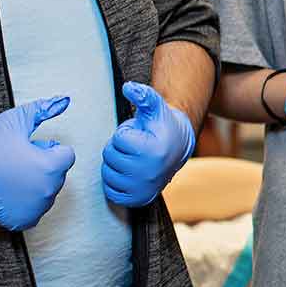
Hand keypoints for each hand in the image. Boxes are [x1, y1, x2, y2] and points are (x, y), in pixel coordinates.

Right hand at [0, 96, 76, 231]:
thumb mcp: (16, 120)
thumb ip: (44, 109)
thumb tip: (64, 100)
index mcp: (50, 166)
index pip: (66, 155)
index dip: (47, 149)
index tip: (28, 148)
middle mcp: (47, 191)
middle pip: (58, 174)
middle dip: (43, 166)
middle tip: (17, 160)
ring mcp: (36, 208)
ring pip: (47, 192)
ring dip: (36, 184)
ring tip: (11, 175)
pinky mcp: (23, 221)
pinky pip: (35, 209)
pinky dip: (25, 201)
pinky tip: (8, 191)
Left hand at [101, 82, 196, 206]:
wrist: (177, 147)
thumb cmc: (161, 125)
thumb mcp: (155, 107)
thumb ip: (143, 94)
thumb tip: (128, 87)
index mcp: (154, 150)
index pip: (119, 139)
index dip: (126, 132)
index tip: (140, 134)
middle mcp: (150, 172)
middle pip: (111, 155)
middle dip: (119, 147)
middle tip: (135, 146)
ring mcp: (144, 188)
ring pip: (108, 172)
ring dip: (115, 163)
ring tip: (132, 158)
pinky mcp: (138, 199)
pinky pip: (110, 191)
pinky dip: (115, 181)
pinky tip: (128, 172)